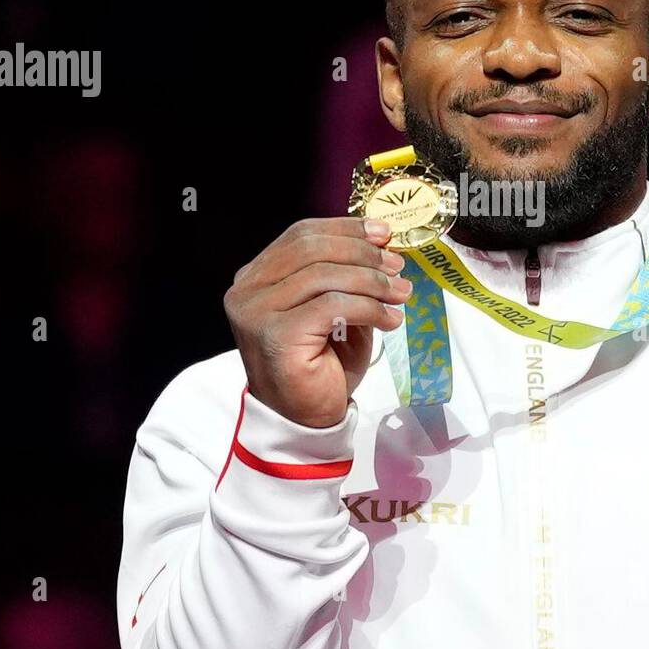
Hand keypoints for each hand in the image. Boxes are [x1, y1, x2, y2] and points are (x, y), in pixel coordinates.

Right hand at [223, 218, 409, 427]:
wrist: (305, 420)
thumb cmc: (321, 365)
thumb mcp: (336, 308)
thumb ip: (347, 275)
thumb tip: (382, 243)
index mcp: (256, 276)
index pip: (301, 236)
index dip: (345, 229)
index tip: (384, 233)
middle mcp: (247, 290)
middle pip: (312, 249)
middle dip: (362, 253)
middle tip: (397, 266)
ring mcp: (257, 312)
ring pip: (325, 276)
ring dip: (372, 281)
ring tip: (401, 293)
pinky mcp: (276, 334)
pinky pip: (333, 306)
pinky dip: (369, 308)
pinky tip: (390, 320)